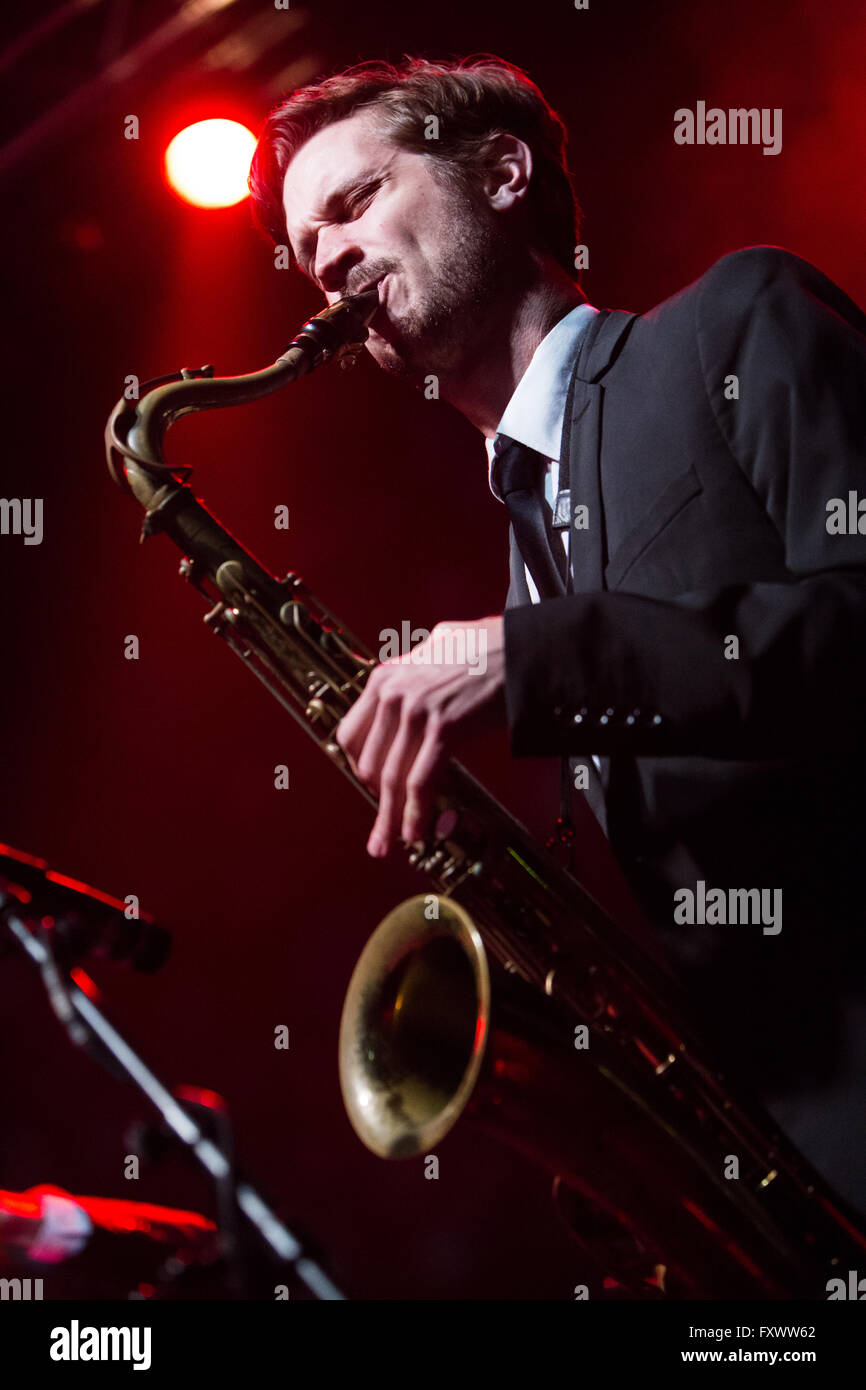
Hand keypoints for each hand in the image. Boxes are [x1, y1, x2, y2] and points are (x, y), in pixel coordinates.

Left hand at [335, 616, 505, 856]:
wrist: (522, 647)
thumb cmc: (487, 648)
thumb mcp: (433, 652)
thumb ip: (413, 674)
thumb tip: (408, 695)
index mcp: (385, 678)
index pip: (351, 735)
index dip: (360, 768)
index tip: (372, 789)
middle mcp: (393, 693)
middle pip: (369, 763)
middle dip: (375, 801)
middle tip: (382, 827)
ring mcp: (415, 710)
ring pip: (391, 778)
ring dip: (390, 818)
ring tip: (389, 842)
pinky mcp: (444, 727)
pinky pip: (421, 780)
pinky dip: (416, 811)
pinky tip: (415, 830)